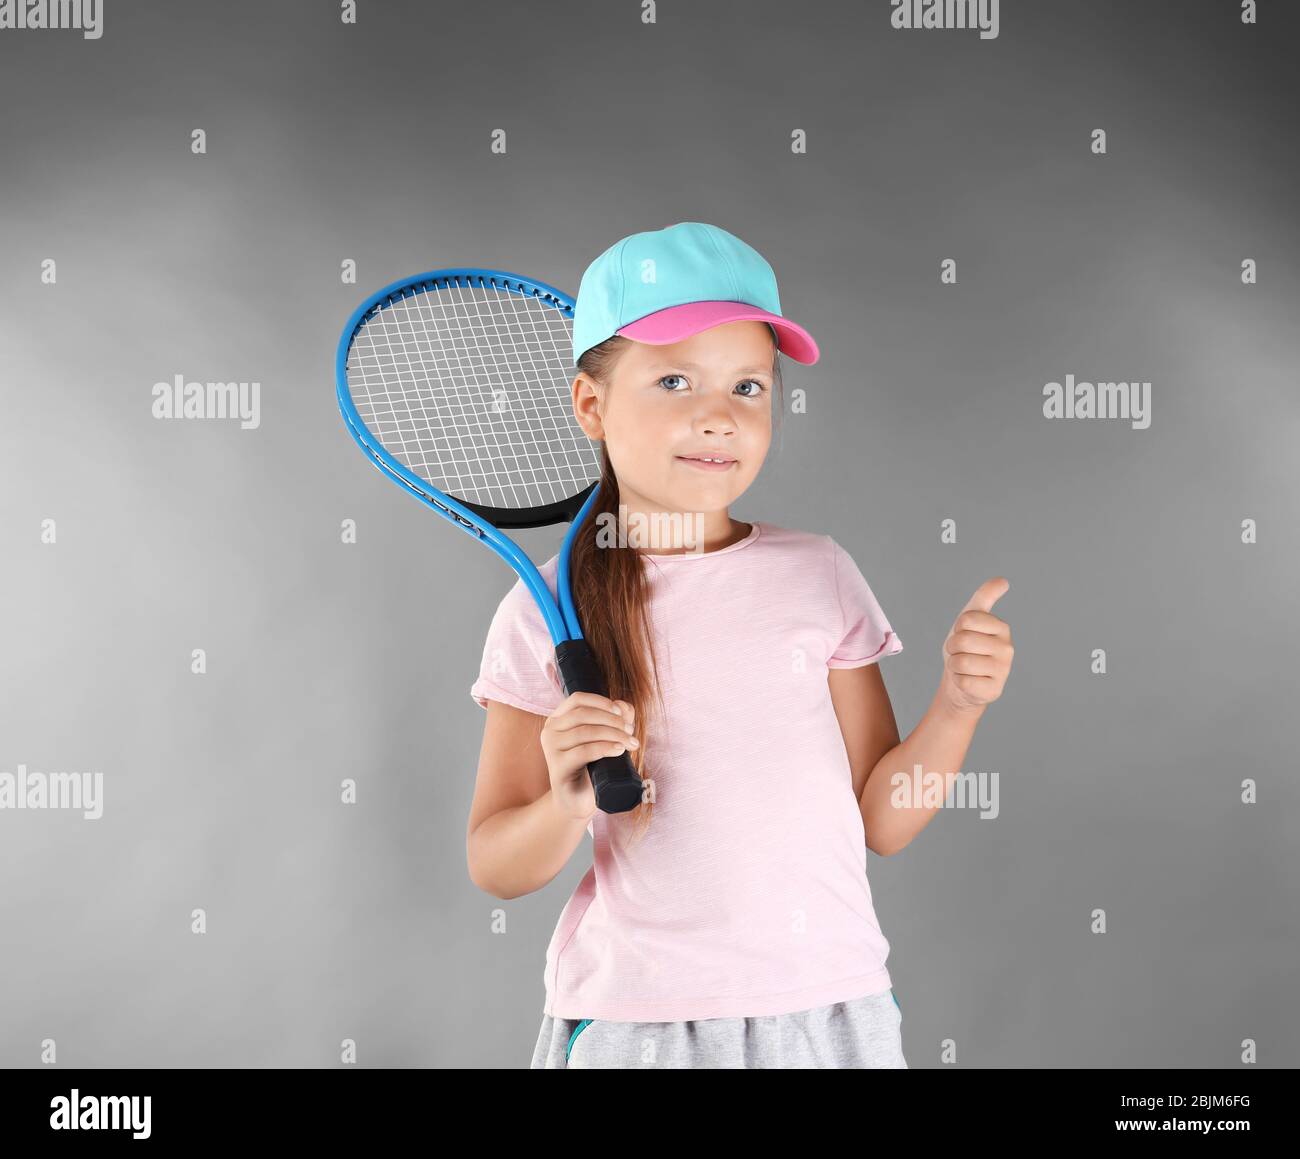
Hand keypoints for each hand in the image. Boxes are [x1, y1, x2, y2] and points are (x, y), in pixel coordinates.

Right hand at [540, 692, 637, 820]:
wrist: (578, 800)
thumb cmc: (592, 767)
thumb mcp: (606, 739)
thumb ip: (615, 720)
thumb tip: (624, 705)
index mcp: (558, 719)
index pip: (577, 699)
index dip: (600, 701)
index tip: (620, 712)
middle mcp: (550, 731)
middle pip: (582, 714)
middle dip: (611, 720)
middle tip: (631, 731)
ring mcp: (551, 749)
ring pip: (584, 731)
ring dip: (612, 734)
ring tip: (630, 743)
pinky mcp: (557, 767)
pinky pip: (583, 751)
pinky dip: (604, 748)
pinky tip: (618, 750)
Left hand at [939, 578, 1012, 715]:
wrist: (961, 681)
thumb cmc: (965, 648)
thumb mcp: (970, 618)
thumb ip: (985, 597)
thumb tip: (1002, 580)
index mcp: (1001, 628)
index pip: (966, 619)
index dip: (957, 628)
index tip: (963, 634)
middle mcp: (1007, 649)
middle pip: (962, 640)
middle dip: (952, 648)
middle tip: (960, 653)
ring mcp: (1003, 671)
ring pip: (961, 662)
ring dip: (954, 665)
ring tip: (964, 667)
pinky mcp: (994, 690)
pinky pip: (963, 681)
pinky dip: (958, 681)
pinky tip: (968, 681)